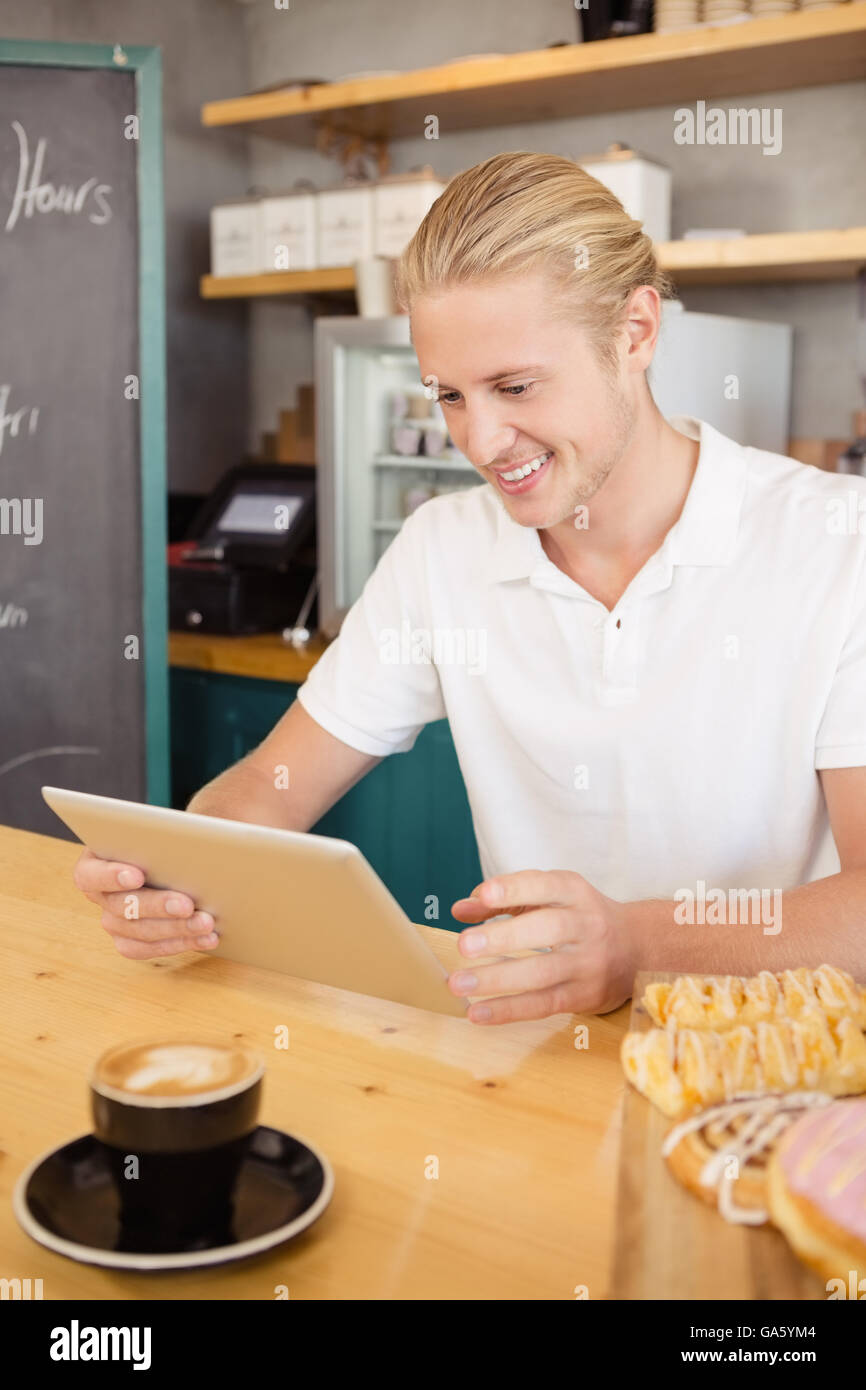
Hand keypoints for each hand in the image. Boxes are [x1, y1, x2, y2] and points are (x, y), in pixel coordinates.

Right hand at [72, 848, 218, 958]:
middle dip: (158, 906)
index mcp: (93, 863)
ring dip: (177, 928)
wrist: (172, 858)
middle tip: (187, 904)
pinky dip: (182, 943)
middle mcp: (100, 896)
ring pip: (140, 932)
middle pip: (122, 906)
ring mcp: (113, 922)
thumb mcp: (157, 830)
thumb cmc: (162, 839)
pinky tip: (207, 938)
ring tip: (206, 922)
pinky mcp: (130, 942)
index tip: (137, 875)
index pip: (90, 873)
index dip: (111, 876)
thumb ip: (162, 836)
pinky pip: (152, 949)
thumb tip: (194, 840)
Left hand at [448, 870, 635, 1024]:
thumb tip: (461, 909)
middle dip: (503, 938)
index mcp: (574, 893)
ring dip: (497, 979)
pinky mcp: (584, 996)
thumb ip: (506, 900)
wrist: (638, 948)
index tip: (484, 895)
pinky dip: (509, 1010)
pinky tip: (478, 1012)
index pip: (545, 886)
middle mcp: (585, 925)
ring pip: (543, 972)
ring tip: (459, 983)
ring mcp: (587, 963)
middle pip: (546, 929)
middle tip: (464, 944)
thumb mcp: (551, 897)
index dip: (515, 889)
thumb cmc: (579, 918)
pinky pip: (544, 1004)